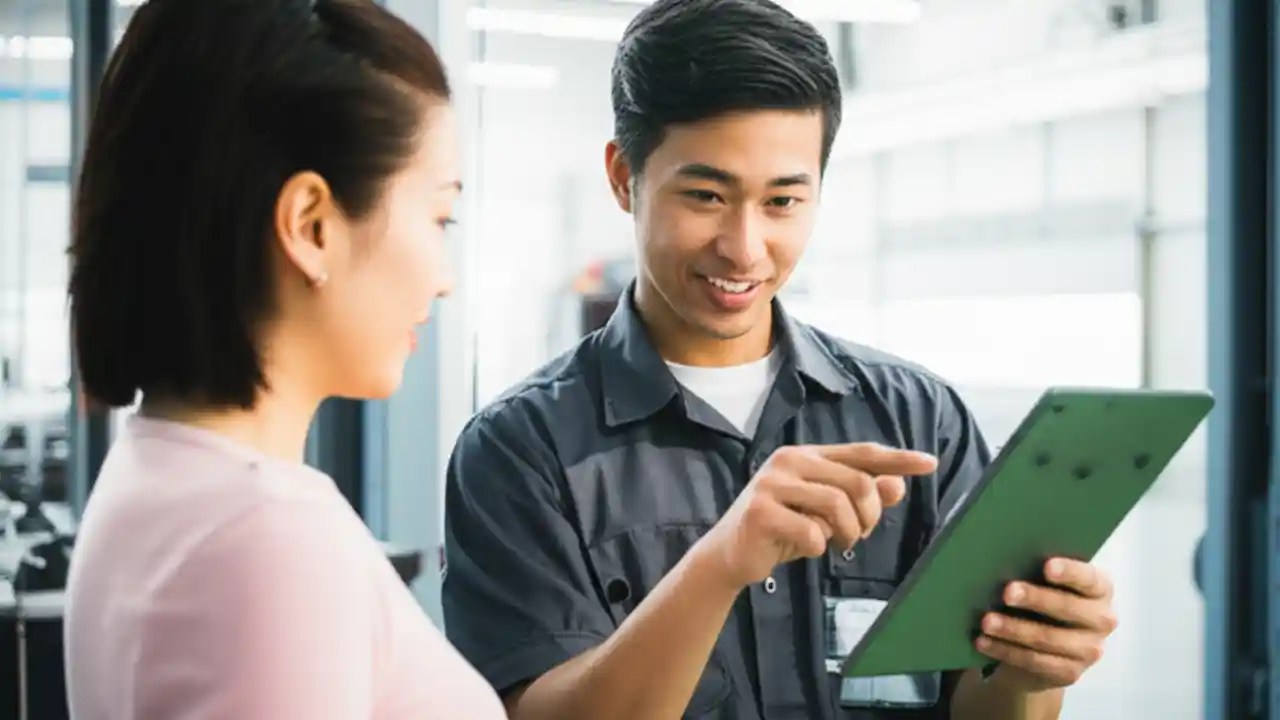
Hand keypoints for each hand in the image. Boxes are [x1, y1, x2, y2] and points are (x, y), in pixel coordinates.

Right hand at [694, 443, 937, 589]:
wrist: (731, 554)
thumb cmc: (783, 530)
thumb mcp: (826, 514)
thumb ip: (859, 498)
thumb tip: (898, 485)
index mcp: (806, 455)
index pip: (862, 453)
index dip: (898, 459)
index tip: (931, 462)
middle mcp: (789, 461)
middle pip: (857, 482)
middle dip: (869, 516)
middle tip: (860, 535)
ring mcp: (772, 484)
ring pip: (838, 505)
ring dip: (848, 533)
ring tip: (839, 544)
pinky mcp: (760, 512)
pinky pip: (812, 532)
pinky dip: (819, 547)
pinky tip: (807, 549)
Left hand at [976, 558, 1117, 691]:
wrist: (1044, 647)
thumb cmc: (1042, 601)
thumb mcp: (1044, 584)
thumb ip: (1036, 570)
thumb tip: (1003, 560)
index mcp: (1099, 589)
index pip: (1089, 579)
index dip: (1070, 572)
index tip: (1047, 566)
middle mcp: (1102, 619)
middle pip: (1068, 608)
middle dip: (1035, 599)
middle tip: (1006, 593)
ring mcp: (1089, 650)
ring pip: (1048, 639)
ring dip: (1013, 629)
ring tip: (986, 621)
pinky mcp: (1070, 673)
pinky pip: (1034, 661)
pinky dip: (1005, 650)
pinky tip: (984, 641)